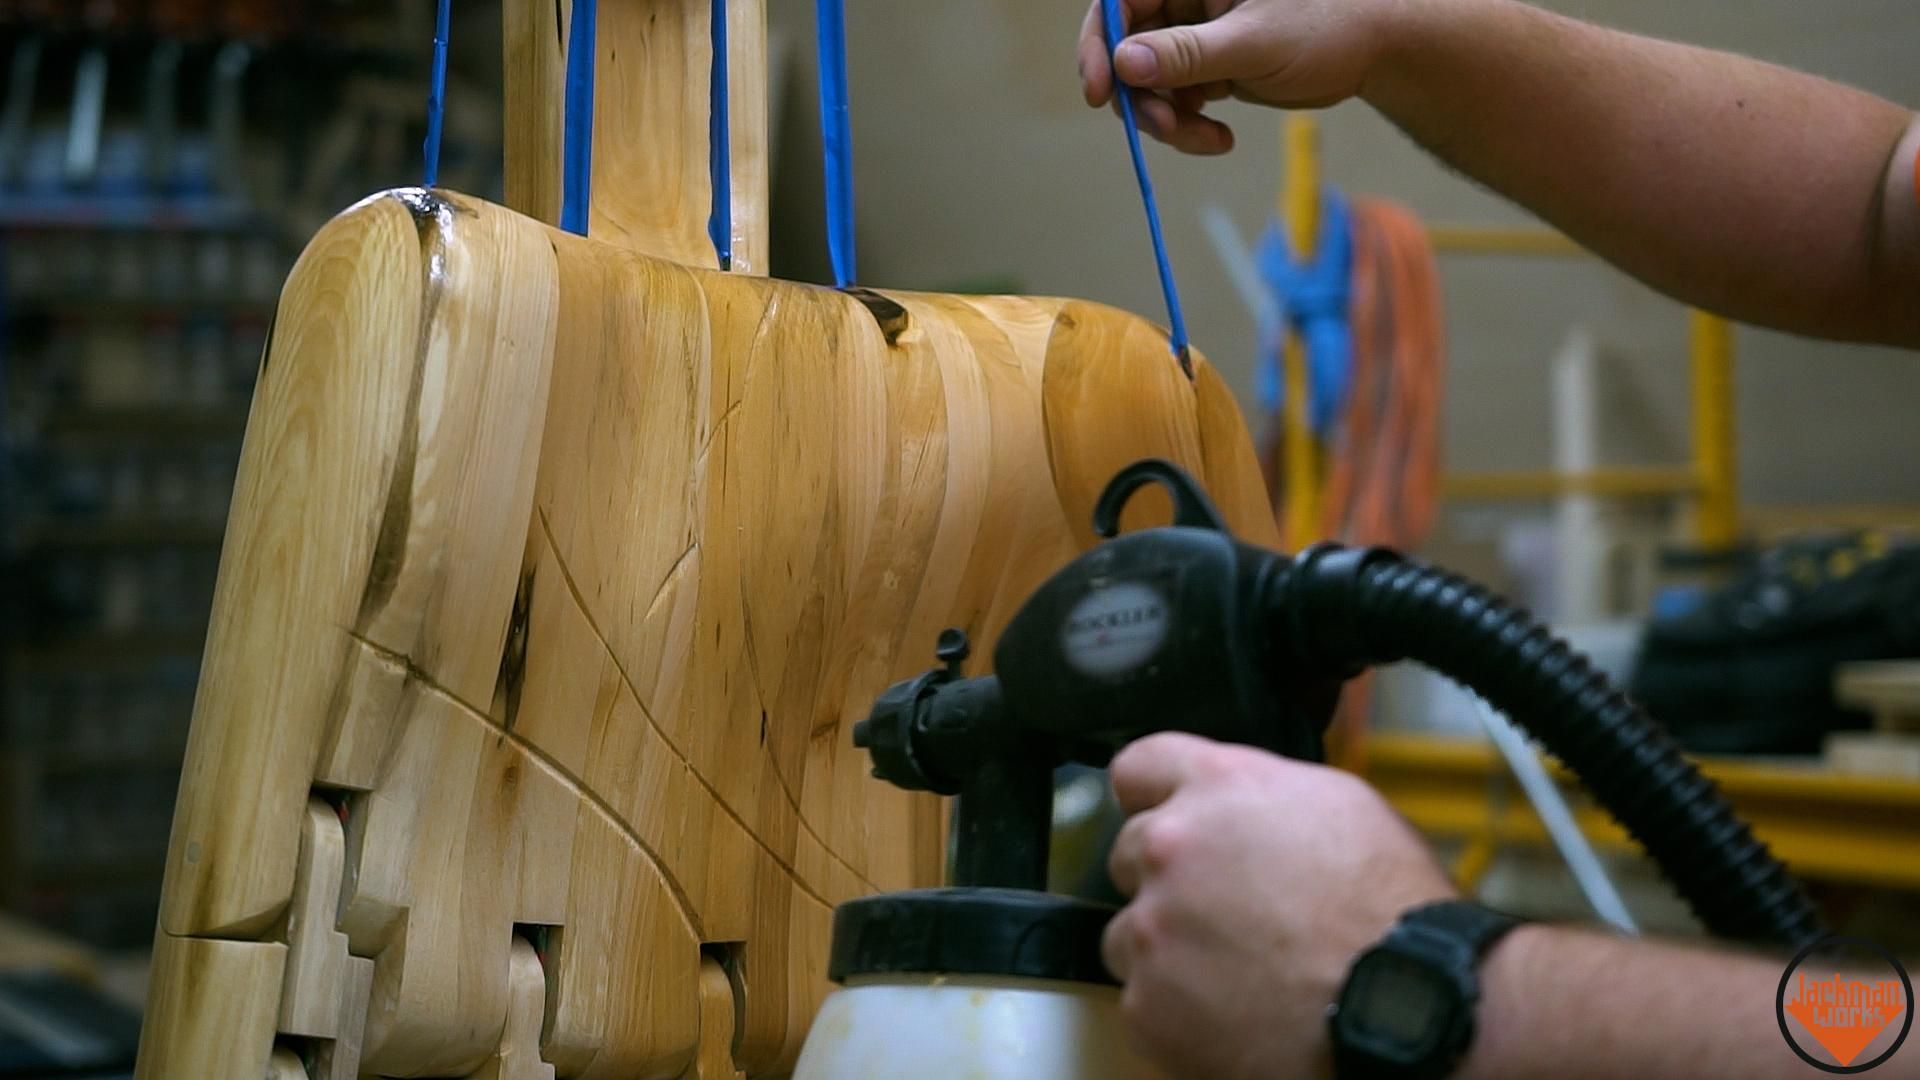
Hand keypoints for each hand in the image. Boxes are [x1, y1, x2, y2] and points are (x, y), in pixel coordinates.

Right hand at [1076, 0, 1401, 153]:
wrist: (1375, 48)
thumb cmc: (1328, 24)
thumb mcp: (1255, 41)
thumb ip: (1188, 54)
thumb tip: (1125, 65)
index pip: (1120, 0)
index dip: (1100, 44)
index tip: (1100, 92)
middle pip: (1126, 46)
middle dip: (1140, 96)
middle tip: (1165, 130)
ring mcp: (1194, 32)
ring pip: (1148, 81)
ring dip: (1166, 120)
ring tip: (1205, 139)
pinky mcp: (1207, 64)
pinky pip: (1175, 99)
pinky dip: (1188, 126)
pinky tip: (1221, 139)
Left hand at [1101, 733, 1456, 1079]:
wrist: (1405, 1009)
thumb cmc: (1393, 914)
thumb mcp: (1339, 807)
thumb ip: (1260, 795)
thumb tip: (1235, 804)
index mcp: (1219, 787)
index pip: (1138, 767)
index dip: (1152, 797)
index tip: (1159, 816)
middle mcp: (1172, 847)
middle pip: (1131, 853)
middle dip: (1169, 880)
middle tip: (1227, 912)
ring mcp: (1153, 927)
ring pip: (1131, 931)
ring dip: (1169, 947)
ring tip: (1240, 969)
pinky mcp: (1148, 1002)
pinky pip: (1143, 998)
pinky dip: (1178, 1009)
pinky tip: (1235, 1010)